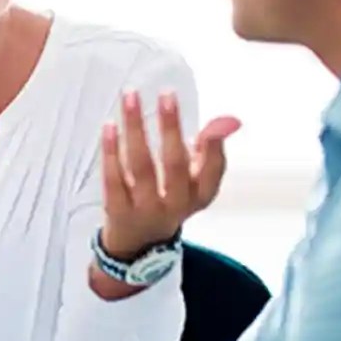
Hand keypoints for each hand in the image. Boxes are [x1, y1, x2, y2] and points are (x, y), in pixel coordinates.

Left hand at [101, 91, 240, 259]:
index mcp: (199, 196)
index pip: (212, 172)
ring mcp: (145, 210)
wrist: (138, 245)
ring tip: (130, 97)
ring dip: (136, 129)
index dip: (214, 145)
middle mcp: (175, 205)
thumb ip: (210, 148)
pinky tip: (110, 126)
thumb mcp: (195, 181)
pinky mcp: (118, 212)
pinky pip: (113, 179)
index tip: (214, 119)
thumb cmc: (170, 199)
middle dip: (171, 127)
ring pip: (141, 166)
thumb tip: (230, 119)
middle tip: (167, 94)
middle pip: (174, 164)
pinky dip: (111, 151)